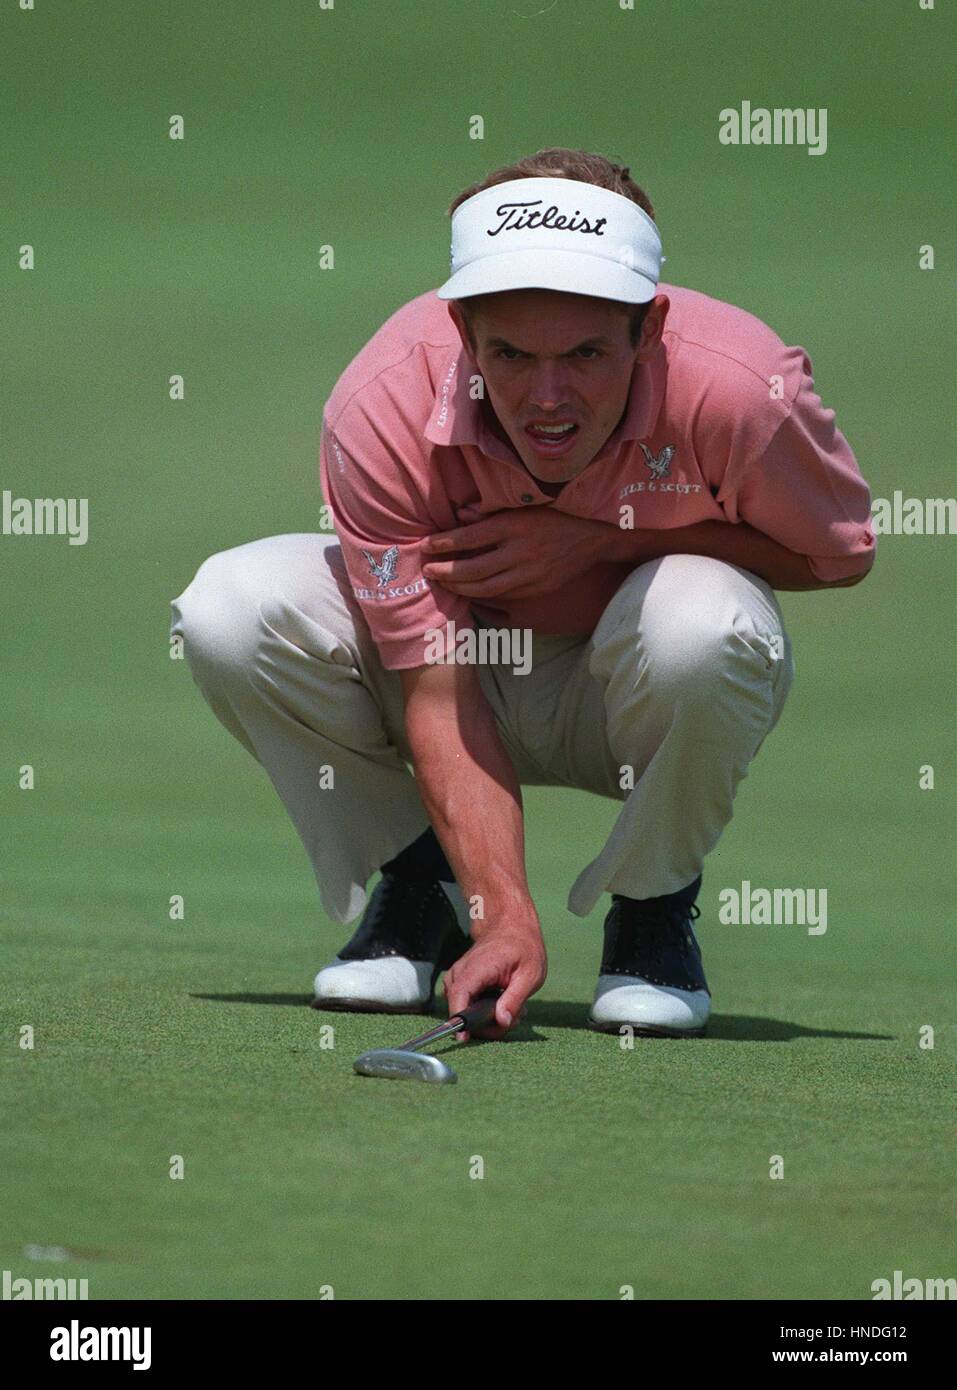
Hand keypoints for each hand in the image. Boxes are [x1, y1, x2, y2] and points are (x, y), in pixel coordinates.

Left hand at [421, 509, 607, 598]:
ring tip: (443, 583)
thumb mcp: (523, 506)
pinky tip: (468, 591)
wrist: (592, 538)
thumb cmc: (553, 516)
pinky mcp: (536, 589)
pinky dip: (481, 596)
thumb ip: (490, 512)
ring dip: (460, 588)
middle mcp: (520, 551)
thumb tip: (459, 513)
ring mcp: (529, 573)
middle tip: (428, 570)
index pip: (470, 537)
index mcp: (514, 526)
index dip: (444, 543)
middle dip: (446, 571)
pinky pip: (503, 596)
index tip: (425, 545)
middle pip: (473, 568)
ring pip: (485, 588)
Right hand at [444, 925, 547, 1038]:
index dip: (459, 1020)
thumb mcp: (530, 974)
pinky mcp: (461, 982)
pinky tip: (502, 1002)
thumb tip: (501, 1021)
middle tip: (515, 1017)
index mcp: (478, 968)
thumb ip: (514, 999)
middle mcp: (462, 972)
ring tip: (512, 1006)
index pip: (459, 996)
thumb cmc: (523, 947)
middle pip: (461, 1009)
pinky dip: (483, 1008)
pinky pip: (467, 1004)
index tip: (464, 1038)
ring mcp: (458, 976)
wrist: (511, 925)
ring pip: (464, 1009)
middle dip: (487, 1023)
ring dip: (487, 1017)